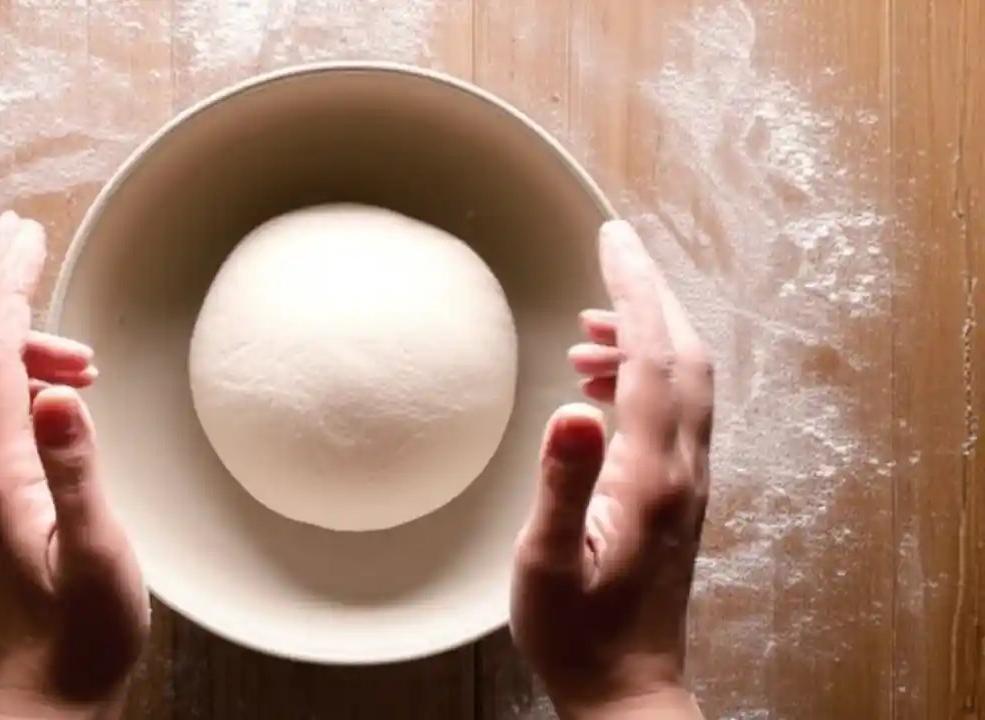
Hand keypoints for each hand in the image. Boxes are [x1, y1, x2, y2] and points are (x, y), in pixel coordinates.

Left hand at [0, 212, 149, 717]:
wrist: (53, 688)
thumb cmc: (84, 629)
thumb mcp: (98, 551)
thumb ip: (79, 472)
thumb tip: (60, 394)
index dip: (10, 289)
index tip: (30, 237)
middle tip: (18, 232)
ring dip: (15, 337)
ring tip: (81, 350)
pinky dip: (20, 375)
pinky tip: (65, 391)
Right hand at [510, 221, 711, 718]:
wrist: (626, 688)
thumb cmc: (577, 634)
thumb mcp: (547, 563)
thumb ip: (561, 485)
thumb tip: (572, 407)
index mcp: (651, 475)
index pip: (651, 357)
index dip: (632, 291)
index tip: (612, 238)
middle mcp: (684, 469)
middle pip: (683, 356)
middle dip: (649, 295)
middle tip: (611, 253)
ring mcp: (689, 481)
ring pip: (684, 381)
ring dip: (646, 338)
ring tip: (585, 334)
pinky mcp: (680, 494)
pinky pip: (674, 412)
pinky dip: (645, 377)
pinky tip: (599, 391)